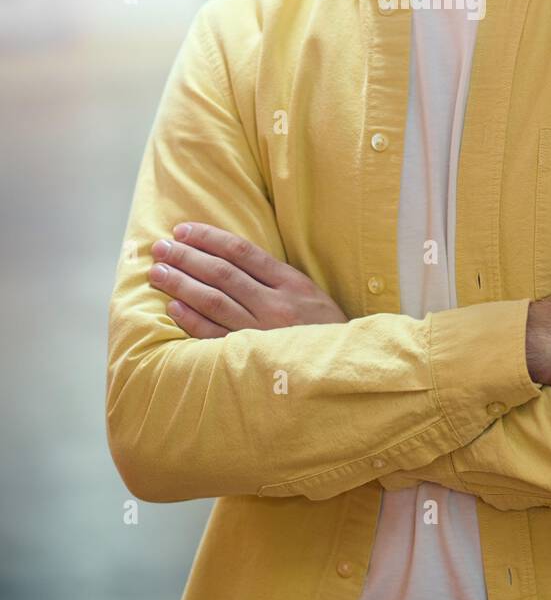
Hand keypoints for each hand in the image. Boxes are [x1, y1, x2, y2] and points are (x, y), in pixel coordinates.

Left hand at [148, 222, 347, 338]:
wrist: (343, 369)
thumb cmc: (322, 328)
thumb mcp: (308, 293)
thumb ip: (273, 276)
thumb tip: (227, 256)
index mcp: (290, 282)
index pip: (241, 252)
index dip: (209, 238)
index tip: (183, 230)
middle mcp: (275, 304)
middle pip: (222, 274)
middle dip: (187, 257)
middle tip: (160, 248)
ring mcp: (262, 332)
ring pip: (214, 301)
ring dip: (182, 284)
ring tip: (158, 272)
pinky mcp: (252, 357)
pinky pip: (215, 336)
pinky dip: (193, 320)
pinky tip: (173, 307)